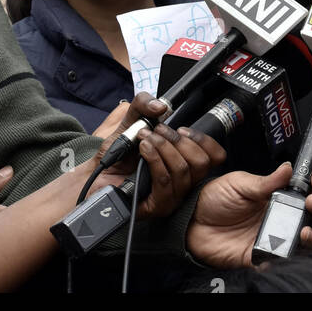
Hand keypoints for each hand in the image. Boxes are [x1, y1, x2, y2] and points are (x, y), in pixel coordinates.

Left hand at [92, 93, 226, 219]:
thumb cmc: (118, 153)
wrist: (96, 175)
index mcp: (186, 162)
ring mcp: (172, 197)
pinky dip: (154, 159)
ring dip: (162, 147)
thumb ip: (144, 104)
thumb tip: (162, 106)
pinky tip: (143, 150)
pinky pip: (164, 182)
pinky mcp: (157, 206)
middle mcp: (183, 181)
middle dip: (177, 141)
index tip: (183, 130)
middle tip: (158, 131)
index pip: (215, 156)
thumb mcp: (131, 120)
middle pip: (201, 162)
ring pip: (182, 170)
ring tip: (144, 139)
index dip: (205, 140)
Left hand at [187, 161, 311, 268]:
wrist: (192, 222)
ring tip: (304, 232)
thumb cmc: (215, 198)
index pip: (305, 186)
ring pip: (302, 241)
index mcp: (276, 193)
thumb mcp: (240, 183)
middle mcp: (279, 215)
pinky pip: (277, 262)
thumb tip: (288, 168)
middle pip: (311, 213)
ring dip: (310, 237)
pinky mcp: (259, 256)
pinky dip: (281, 260)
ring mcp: (272, 236)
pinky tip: (276, 253)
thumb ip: (265, 181)